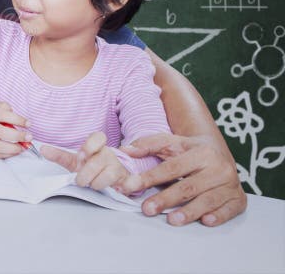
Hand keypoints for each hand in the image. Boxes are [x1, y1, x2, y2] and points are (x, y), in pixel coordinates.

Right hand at [0, 102, 32, 158]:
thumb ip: (5, 108)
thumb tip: (17, 119)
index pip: (2, 115)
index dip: (17, 119)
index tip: (28, 124)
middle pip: (0, 132)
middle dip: (17, 136)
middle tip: (29, 137)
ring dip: (14, 148)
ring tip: (24, 146)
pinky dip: (9, 154)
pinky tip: (17, 150)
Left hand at [42, 132, 128, 190]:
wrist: (111, 180)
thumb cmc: (92, 168)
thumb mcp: (75, 162)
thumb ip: (60, 155)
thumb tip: (43, 149)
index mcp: (97, 146)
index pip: (98, 137)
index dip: (90, 145)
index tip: (82, 155)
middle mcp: (109, 155)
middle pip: (98, 161)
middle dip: (86, 174)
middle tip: (80, 181)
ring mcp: (119, 167)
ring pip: (110, 174)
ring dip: (98, 183)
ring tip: (94, 185)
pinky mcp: (128, 181)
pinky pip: (128, 184)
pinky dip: (121, 188)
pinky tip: (115, 190)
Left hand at [118, 133, 246, 226]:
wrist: (219, 151)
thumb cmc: (190, 150)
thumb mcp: (171, 142)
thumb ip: (147, 145)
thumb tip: (125, 150)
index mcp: (201, 153)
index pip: (172, 168)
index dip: (150, 178)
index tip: (130, 186)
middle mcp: (219, 168)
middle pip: (188, 187)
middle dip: (166, 199)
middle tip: (147, 209)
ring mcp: (230, 185)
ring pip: (208, 200)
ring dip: (190, 212)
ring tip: (172, 220)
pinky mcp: (238, 199)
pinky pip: (229, 210)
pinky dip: (218, 216)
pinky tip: (206, 221)